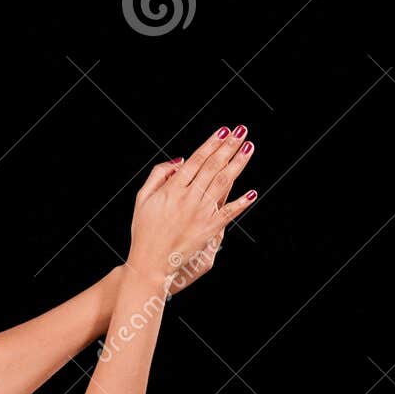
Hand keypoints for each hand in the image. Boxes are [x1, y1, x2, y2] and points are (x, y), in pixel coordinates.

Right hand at [128, 127, 255, 288]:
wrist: (150, 262)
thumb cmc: (144, 231)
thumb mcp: (142, 198)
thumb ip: (158, 175)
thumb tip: (180, 161)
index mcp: (172, 189)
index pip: (197, 159)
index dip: (212, 143)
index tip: (224, 131)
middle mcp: (188, 198)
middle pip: (213, 166)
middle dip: (229, 147)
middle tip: (242, 132)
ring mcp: (200, 214)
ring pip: (223, 184)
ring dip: (238, 165)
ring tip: (248, 149)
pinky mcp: (208, 230)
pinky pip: (228, 213)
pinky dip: (241, 203)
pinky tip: (252, 193)